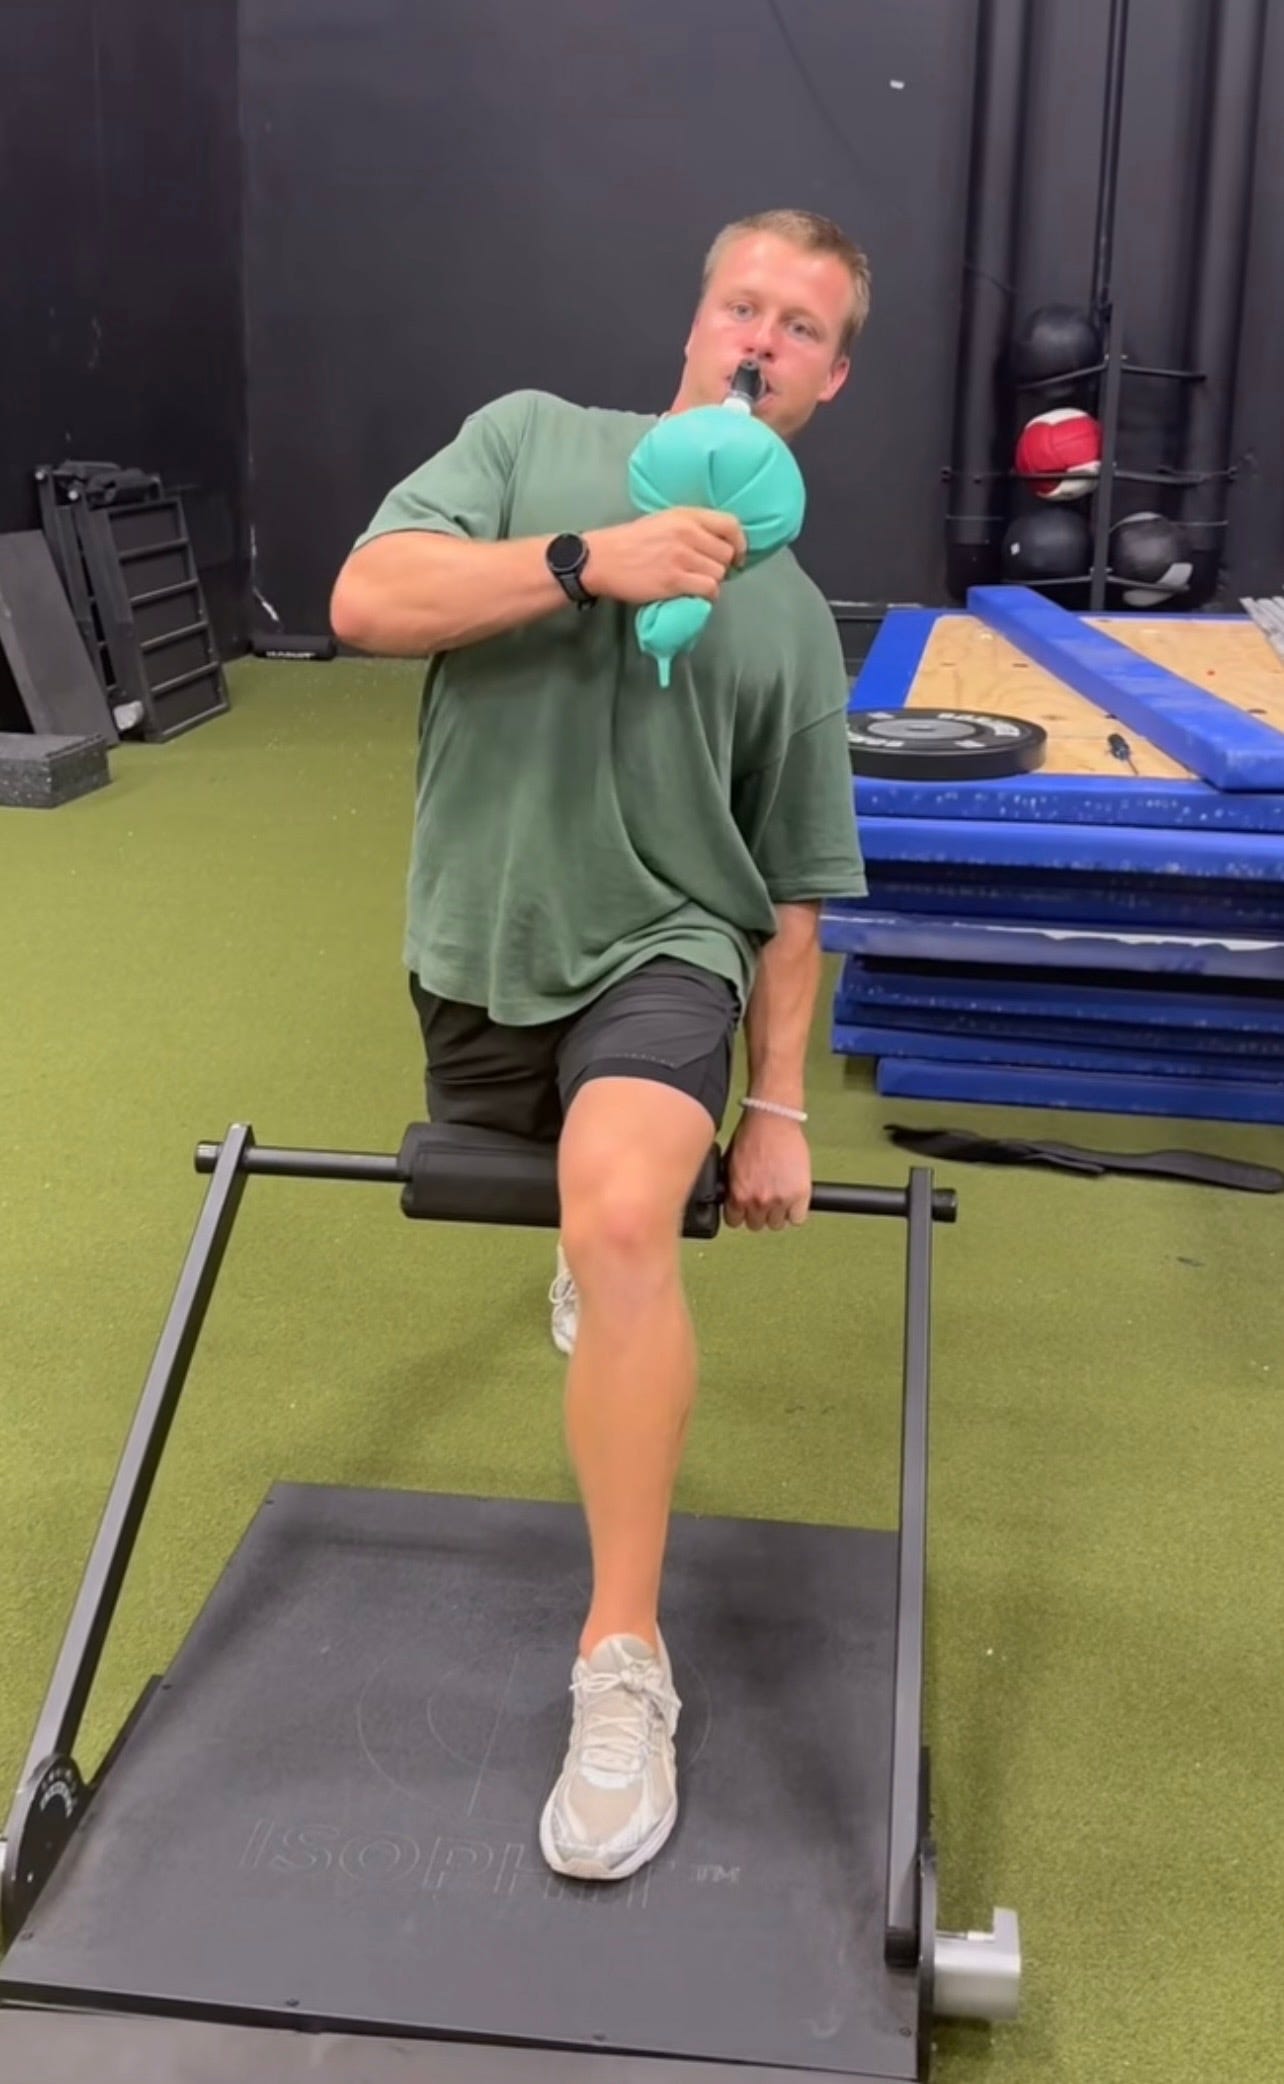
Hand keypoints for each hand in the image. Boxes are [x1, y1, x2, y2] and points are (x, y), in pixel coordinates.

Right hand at [583, 509, 746, 606]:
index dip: (740, 543)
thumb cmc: (630, 541)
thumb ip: (690, 527)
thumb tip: (717, 543)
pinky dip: (707, 596)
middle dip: (722, 566)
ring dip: (712, 583)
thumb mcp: (662, 521)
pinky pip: (708, 590)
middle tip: (707, 573)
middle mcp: (687, 533)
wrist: (602, 559)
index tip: (736, 556)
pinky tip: (695, 595)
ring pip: (719, 574)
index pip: (731, 525)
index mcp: (686, 515)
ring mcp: (681, 557)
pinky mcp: (674, 580)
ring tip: (696, 584)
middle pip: (727, 554)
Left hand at [723, 1110, 811, 1231]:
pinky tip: (793, 1199)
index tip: (745, 1208)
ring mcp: (780, 1199)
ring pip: (778, 1224)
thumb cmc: (752, 1135)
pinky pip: (798, 1218)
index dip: (741, 1213)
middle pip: (757, 1225)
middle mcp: (758, 1201)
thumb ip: (733, 1187)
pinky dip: (796, 1211)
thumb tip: (732, 1199)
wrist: (773, 1120)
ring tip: (779, 1195)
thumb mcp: (730, 1166)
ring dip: (778, 1212)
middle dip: (760, 1212)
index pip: (734, 1222)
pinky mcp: (800, 1194)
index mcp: (738, 1195)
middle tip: (765, 1197)